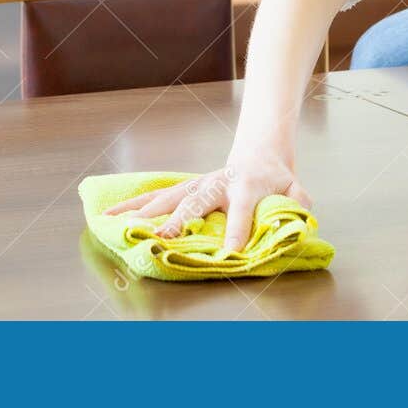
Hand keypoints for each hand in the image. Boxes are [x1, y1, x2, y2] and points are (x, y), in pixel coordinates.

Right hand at [101, 150, 309, 252]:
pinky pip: (154, 196)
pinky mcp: (183, 188)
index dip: (235, 233)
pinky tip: (108, 216)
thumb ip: (298, 204)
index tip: (228, 254)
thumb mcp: (295, 189)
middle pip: (195, 201)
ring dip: (141, 211)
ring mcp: (196, 184)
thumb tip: (299, 220)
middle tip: (162, 237)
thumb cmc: (275, 179)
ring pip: (166, 197)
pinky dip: (131, 206)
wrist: (258, 153)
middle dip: (178, 220)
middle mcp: (216, 183)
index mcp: (246, 187)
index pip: (240, 212)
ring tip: (113, 222)